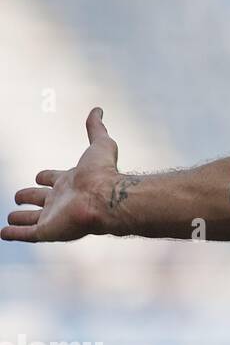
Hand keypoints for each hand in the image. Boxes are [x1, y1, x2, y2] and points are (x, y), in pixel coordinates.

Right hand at [2, 107, 121, 242]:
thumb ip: (97, 128)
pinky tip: (3, 233)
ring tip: (10, 219)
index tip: (40, 176)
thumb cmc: (104, 172)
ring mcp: (54, 216)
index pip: (53, 179)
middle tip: (19, 196)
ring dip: (20, 218)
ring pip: (31, 218)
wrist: (105, 198)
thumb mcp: (100, 144)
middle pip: (40, 198)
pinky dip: (13, 233)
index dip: (46, 176)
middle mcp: (62, 200)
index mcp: (71, 182)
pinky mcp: (48, 231)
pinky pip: (26, 234)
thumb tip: (97, 110)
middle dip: (28, 196)